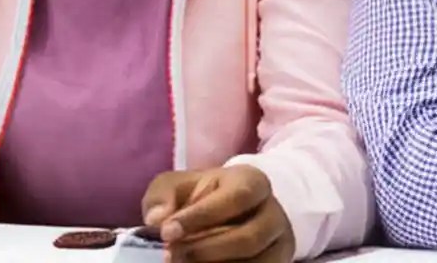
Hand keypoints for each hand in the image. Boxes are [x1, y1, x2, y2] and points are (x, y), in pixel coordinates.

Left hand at [142, 165, 294, 262]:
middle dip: (205, 251)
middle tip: (171, 255)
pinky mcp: (279, 262)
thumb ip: (163, 196)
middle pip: (248, 238)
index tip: (167, 232)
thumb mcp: (178, 186)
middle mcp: (273, 211)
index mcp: (253, 181)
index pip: (236, 198)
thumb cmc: (201, 197)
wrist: (231, 213)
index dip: (201, 217)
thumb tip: (157, 220)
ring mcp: (279, 241)